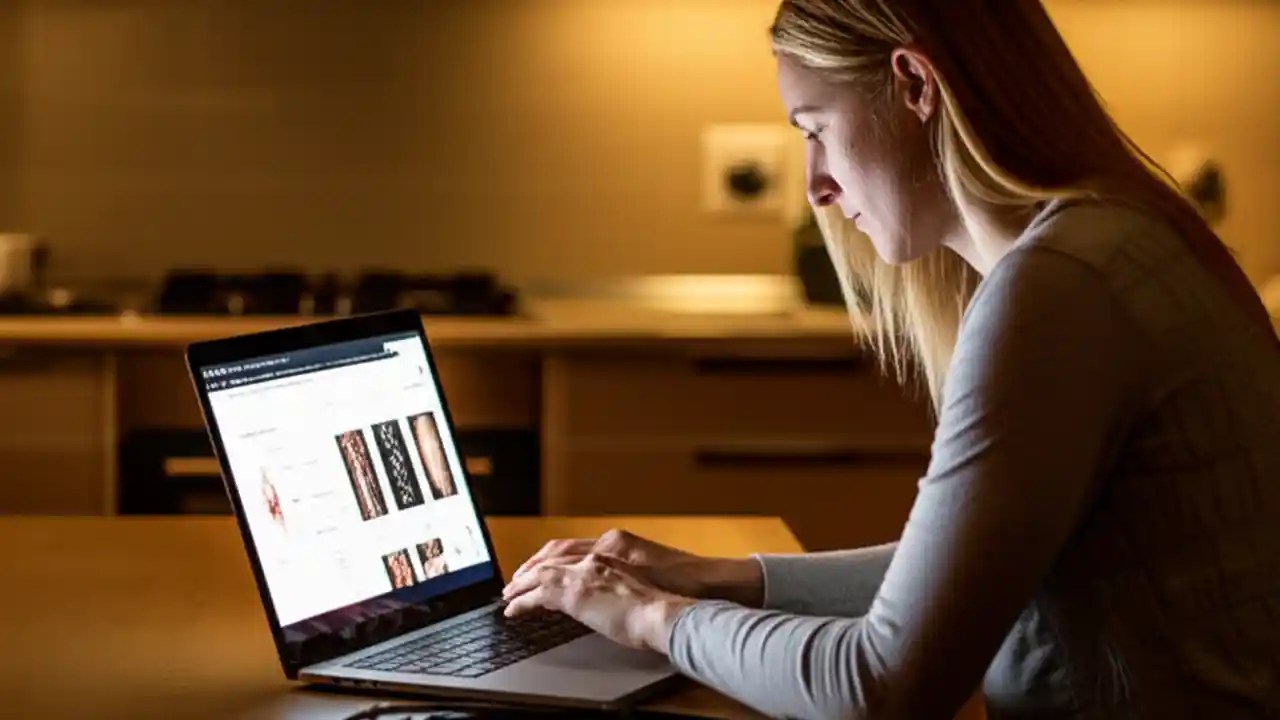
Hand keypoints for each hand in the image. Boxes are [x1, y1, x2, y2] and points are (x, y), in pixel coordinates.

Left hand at [502, 552, 693, 652]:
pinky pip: (538, 594)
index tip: (542, 569)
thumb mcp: (641, 583)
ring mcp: (584, 571)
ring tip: (509, 595)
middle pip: (552, 555)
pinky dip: (522, 601)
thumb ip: (621, 582)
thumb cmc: (664, 604)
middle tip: (516, 580)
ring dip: (522, 583)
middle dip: (532, 567)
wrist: (667, 611)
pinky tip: (513, 609)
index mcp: (614, 548)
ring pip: (541, 572)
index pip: (572, 548)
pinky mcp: (574, 592)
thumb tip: (609, 597)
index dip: (553, 558)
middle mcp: (596, 554)